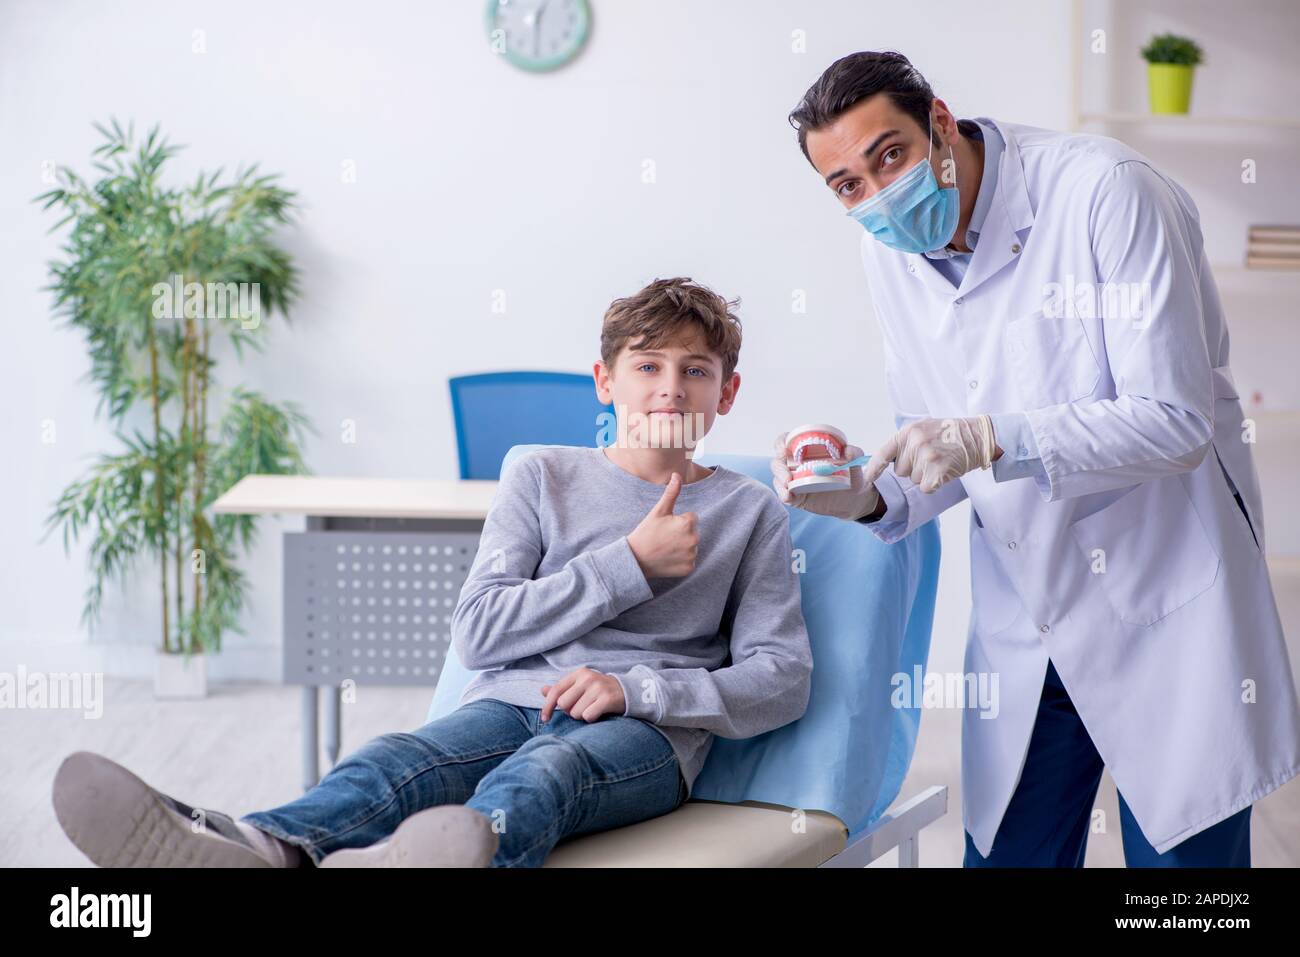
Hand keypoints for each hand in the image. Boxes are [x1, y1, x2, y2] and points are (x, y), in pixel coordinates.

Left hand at [541, 667, 625, 722]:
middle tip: (581, 707)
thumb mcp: (580, 686)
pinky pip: (588, 716)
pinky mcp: (607, 699)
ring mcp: (598, 688)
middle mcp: (587, 678)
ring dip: (581, 716)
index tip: (545, 719)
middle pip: (564, 704)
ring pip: (575, 713)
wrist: (627, 691)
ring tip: (591, 709)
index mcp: (578, 674)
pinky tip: (598, 713)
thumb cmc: (598, 690)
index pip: (555, 691)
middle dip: (570, 711)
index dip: (547, 706)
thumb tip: (542, 690)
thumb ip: (562, 689)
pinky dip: (591, 718)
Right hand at [626, 472, 698, 577]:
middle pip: (693, 532)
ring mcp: (692, 555)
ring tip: (665, 548)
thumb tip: (677, 475)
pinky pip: (690, 561)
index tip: (665, 527)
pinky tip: (669, 558)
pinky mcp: (689, 568)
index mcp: (688, 523)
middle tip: (664, 538)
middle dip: (682, 533)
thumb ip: (671, 493)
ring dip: (682, 547)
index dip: (678, 521)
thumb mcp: (658, 511)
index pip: (691, 518)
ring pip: (692, 546)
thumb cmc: (646, 532)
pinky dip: (681, 560)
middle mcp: (694, 540)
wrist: (636, 559)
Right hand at [771, 431, 880, 520]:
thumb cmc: (852, 477)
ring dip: (780, 480)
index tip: (784, 448)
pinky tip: (789, 496)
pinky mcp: (796, 497)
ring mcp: (794, 481)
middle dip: (779, 467)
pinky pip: (784, 494)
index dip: (781, 443)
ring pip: (778, 478)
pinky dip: (783, 494)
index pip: (787, 441)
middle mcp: (796, 464)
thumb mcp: (856, 464)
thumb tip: (847, 450)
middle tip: (788, 475)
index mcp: (806, 450)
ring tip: (789, 486)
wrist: (854, 501)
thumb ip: (855, 454)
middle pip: (778, 461)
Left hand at [862, 415, 997, 493]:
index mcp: (908, 431)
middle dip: (913, 468)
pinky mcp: (938, 471)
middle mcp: (915, 443)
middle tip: (931, 456)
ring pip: (914, 480)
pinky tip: (944, 471)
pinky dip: (934, 484)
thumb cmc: (949, 433)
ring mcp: (927, 456)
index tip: (866, 480)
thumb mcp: (923, 428)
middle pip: (901, 471)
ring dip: (925, 476)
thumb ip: (905, 442)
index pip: (884, 453)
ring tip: (940, 461)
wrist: (978, 436)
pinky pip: (926, 488)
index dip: (873, 468)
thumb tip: (885, 460)